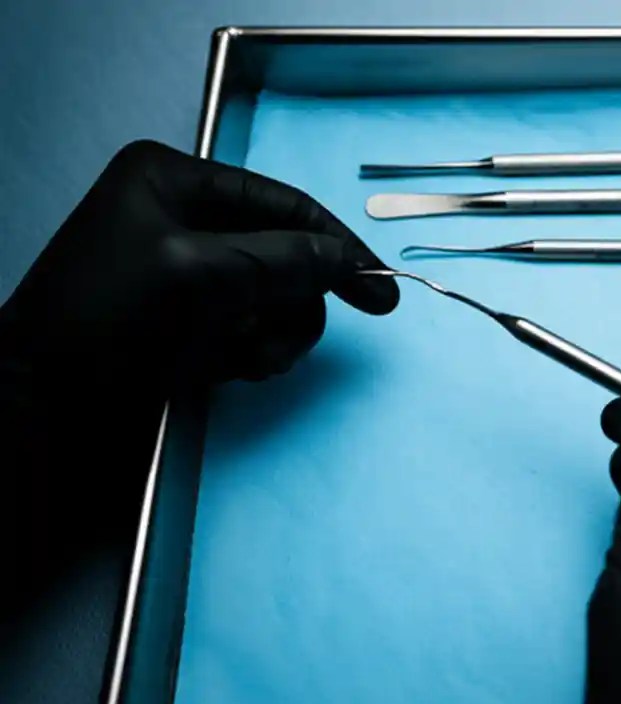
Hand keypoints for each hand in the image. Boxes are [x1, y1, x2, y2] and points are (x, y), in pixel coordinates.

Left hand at [0, 140, 397, 391]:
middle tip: (276, 343)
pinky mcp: (185, 322)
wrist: (38, 404)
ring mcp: (185, 275)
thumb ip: (283, 258)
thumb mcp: (199, 274)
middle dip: (287, 304)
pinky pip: (247, 332)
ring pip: (272, 301)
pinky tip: (218, 370)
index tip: (382, 288)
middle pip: (283, 256)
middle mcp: (182, 219)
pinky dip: (244, 355)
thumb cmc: (107, 321)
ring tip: (240, 360)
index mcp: (173, 181)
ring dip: (268, 336)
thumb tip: (350, 260)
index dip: (336, 244)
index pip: (282, 203)